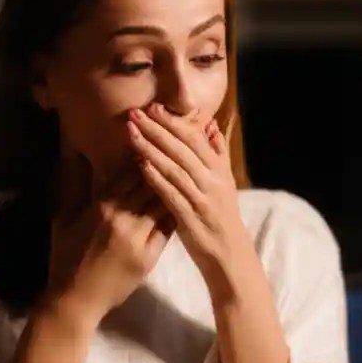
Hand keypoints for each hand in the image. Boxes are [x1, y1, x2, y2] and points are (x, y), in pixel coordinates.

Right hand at [42, 155, 168, 327]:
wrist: (75, 299)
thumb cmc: (66, 256)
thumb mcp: (65, 217)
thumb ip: (76, 185)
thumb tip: (83, 156)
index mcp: (100, 206)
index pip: (129, 172)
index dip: (144, 153)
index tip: (156, 138)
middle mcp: (121, 218)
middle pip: (151, 183)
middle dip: (164, 165)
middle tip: (178, 150)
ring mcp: (137, 238)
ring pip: (163, 203)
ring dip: (174, 187)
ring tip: (186, 172)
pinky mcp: (149, 256)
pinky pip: (167, 228)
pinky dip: (174, 213)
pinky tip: (184, 202)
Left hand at [127, 104, 254, 288]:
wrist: (230, 255)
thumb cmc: (223, 217)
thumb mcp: (226, 182)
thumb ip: (219, 153)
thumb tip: (212, 126)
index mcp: (219, 170)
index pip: (195, 138)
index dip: (173, 121)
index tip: (153, 107)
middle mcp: (212, 180)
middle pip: (182, 148)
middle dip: (156, 128)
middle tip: (135, 113)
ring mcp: (201, 198)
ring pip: (174, 167)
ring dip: (151, 148)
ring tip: (131, 133)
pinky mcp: (190, 217)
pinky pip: (171, 193)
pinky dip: (156, 177)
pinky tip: (140, 164)